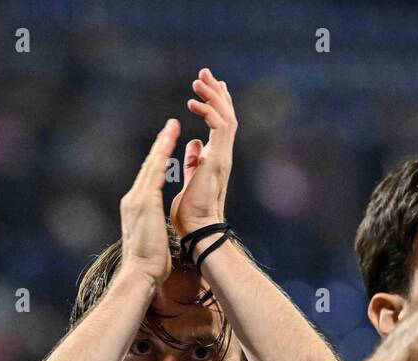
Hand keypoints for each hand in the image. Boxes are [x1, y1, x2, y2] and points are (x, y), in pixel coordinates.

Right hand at [119, 118, 180, 287]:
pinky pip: (155, 175)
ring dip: (162, 145)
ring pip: (151, 166)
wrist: (140, 274)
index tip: (165, 146)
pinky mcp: (145, 204)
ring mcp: (137, 200)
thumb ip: (152, 226)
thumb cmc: (149, 263)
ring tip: (171, 127)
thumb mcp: (152, 238)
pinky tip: (170, 146)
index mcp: (136, 208)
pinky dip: (163, 159)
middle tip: (169, 126)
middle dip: (159, 145)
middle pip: (148, 166)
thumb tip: (156, 228)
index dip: (157, 160)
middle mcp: (133, 199)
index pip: (149, 178)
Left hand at [170, 68, 236, 240]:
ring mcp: (223, 157)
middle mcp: (222, 156)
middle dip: (216, 92)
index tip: (207, 86)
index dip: (215, 104)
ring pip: (226, 116)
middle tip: (205, 72)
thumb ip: (193, 162)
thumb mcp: (191, 179)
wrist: (197, 230)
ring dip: (212, 96)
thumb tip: (194, 145)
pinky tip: (193, 103)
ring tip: (198, 81)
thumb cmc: (191, 213)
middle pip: (226, 116)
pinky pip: (220, 127)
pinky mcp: (218, 160)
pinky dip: (209, 111)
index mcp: (216, 160)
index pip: (220, 125)